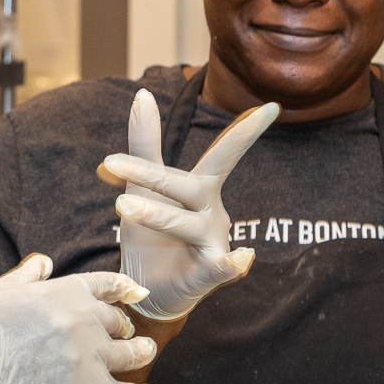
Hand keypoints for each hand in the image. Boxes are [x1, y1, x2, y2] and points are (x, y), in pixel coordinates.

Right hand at [0, 254, 159, 383]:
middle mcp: (82, 320)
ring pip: (133, 354)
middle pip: (119, 321)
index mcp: (62, 292)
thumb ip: (25, 278)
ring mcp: (89, 357)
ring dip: (141, 353)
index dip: (124, 289)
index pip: (105, 285)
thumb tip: (44, 260)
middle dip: (123, 328)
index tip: (136, 293)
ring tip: (143, 356)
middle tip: (125, 336)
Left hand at [98, 89, 278, 320]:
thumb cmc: (151, 234)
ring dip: (156, 214)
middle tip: (111, 162)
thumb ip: (146, 143)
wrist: (148, 289)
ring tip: (121, 204)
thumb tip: (143, 93)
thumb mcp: (142, 186)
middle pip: (191, 186)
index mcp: (201, 190)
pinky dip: (230, 264)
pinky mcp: (208, 276)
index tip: (272, 108)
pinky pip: (220, 268)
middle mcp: (212, 213)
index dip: (245, 133)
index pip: (222, 156)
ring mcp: (214, 244)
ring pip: (188, 224)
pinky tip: (237, 258)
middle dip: (153, 175)